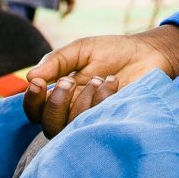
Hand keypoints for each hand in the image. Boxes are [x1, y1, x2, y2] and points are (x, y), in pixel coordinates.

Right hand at [25, 25, 178, 135]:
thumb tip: (30, 77)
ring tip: (99, 79)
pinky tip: (113, 84)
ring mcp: (93, 121)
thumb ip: (57, 61)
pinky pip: (97, 124)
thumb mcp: (81, 49)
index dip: (32, 101)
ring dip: (82, 101)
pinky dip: (102, 101)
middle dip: (56, 104)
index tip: (39, 83)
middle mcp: (73, 113)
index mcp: (61, 96)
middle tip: (70, 81)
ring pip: (72, 128)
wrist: (149, 54)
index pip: (35, 111)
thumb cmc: (114, 52)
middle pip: (48, 126)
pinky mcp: (113, 124)